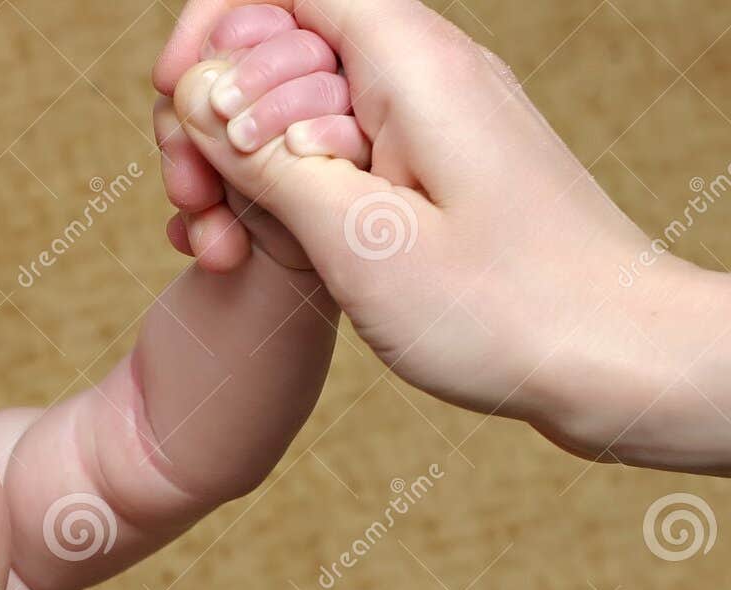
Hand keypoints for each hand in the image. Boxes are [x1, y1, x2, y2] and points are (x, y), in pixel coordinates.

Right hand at [156, 0, 688, 463]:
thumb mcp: (360, 240)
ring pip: (302, 105)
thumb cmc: (500, 310)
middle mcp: (423, 74)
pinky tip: (252, 258)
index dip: (214, 30)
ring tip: (219, 249)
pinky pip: (335, 153)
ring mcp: (429, 123)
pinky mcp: (430, 172)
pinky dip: (283, 195)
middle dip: (215, 114)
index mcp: (411, 66)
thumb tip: (198, 93)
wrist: (614, 360)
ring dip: (241, 168)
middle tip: (188, 203)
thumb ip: (269, 159)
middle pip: (284, 43)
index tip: (170, 105)